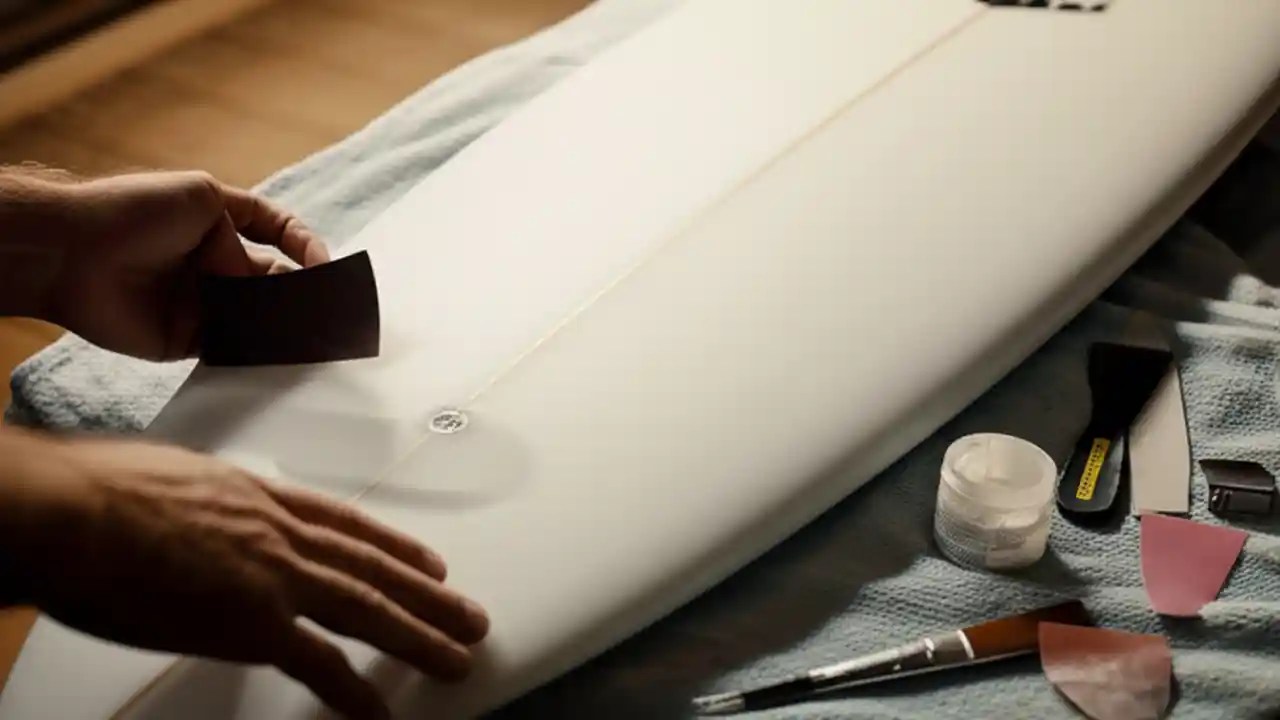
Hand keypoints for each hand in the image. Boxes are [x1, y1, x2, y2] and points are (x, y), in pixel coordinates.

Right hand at [0, 429, 487, 719]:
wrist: (77, 512)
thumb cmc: (102, 489)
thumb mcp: (174, 475)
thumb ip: (207, 499)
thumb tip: (200, 510)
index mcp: (261, 497)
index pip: (347, 523)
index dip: (395, 544)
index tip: (427, 559)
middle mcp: (281, 533)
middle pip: (374, 567)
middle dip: (429, 594)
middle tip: (468, 614)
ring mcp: (275, 578)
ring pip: (369, 609)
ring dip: (420, 635)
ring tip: (458, 656)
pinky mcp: (254, 624)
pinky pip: (320, 664)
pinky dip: (354, 691)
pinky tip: (381, 710)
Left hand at [22, 169, 329, 359]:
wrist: (71, 253)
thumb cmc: (131, 210)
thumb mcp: (201, 197)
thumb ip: (246, 234)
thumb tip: (259, 280)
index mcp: (221, 225)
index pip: (277, 232)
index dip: (304, 244)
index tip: (324, 263)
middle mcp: (216, 265)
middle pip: (275, 280)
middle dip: (305, 291)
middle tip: (333, 306)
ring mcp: (205, 304)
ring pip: (260, 317)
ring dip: (287, 322)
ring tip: (317, 331)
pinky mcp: (190, 340)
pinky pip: (234, 348)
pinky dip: (257, 351)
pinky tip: (280, 351)